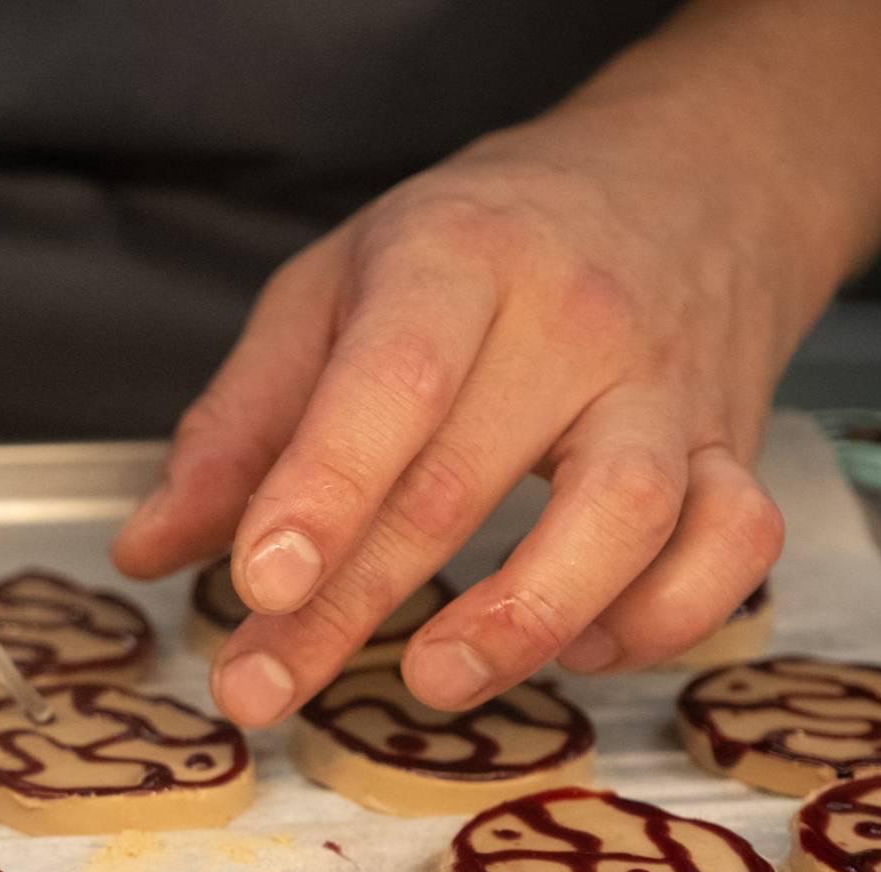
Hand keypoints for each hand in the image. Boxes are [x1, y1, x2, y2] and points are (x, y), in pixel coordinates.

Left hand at [112, 94, 834, 725]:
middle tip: (260, 688)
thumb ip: (238, 423)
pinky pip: (733, 546)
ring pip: (627, 515)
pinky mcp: (733, 446)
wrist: (685, 175)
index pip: (389, 382)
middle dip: (350, 605)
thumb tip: (147, 549)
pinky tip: (581, 646)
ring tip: (435, 683)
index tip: (259, 581)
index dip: (321, 489)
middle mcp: (571, 322)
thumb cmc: (482, 245)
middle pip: (461, 478)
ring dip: (526, 620)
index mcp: (455, 262)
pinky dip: (664, 617)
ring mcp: (666, 386)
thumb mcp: (333, 290)